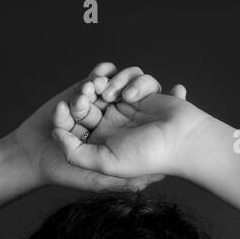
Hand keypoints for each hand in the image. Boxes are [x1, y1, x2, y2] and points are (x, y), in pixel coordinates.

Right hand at [7, 62, 170, 191]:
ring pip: (118, 84)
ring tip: (102, 90)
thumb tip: (158, 176)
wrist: (34, 155)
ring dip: (116, 82)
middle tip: (129, 96)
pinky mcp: (81, 92)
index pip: (152, 118)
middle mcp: (115, 119)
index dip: (167, 104)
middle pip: (138, 95)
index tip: (181, 93)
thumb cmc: (66, 173)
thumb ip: (126, 180)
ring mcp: (99, 104)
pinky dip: (101, 72)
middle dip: (139, 88)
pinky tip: (98, 77)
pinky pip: (98, 75)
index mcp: (124, 138)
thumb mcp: (99, 179)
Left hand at [51, 65, 210, 182]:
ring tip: (117, 95)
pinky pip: (130, 76)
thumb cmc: (147, 155)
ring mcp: (127, 107)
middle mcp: (111, 125)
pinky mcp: (143, 93)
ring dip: (109, 84)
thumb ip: (75, 152)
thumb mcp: (104, 162)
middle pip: (87, 100)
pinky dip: (131, 82)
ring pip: (107, 84)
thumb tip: (55, 134)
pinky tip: (135, 97)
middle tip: (90, 91)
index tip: (64, 107)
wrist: (184, 140)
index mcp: (99, 144)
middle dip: (86, 92)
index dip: (66, 114)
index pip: (73, 124)